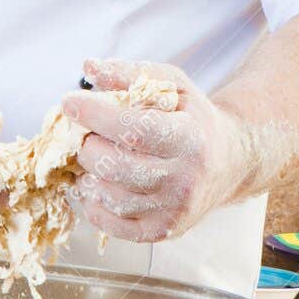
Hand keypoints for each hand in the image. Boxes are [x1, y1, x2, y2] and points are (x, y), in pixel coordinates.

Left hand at [61, 57, 251, 242]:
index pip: (134, 129)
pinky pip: (114, 225)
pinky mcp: (163, 231)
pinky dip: (94, 206)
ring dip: (88, 175)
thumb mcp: (173, 86)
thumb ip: (131, 74)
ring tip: (92, 157)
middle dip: (87, 145)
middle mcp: (184, 178)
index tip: (69, 103)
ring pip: (111, 196)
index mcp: (190, 137)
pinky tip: (96, 185)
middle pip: (116, 166)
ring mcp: (173, 209)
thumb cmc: (193, 119)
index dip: (95, 115)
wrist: (229, 162)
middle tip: (83, 134)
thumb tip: (88, 67)